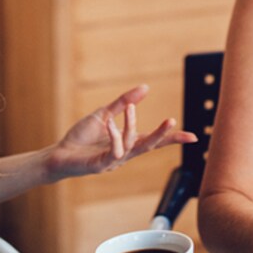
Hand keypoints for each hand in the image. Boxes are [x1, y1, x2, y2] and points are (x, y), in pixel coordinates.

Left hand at [46, 85, 196, 180]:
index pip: (154, 140)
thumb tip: (145, 88)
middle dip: (162, 135)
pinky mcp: (101, 165)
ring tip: (130, 108)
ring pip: (132, 145)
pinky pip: (114, 150)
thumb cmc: (81, 136)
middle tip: (172, 121)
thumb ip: (124, 103)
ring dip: (132, 125)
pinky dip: (115, 136)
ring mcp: (114, 161)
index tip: (194, 137)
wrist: (59, 153)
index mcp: (128, 142)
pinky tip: (110, 124)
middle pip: (149, 145)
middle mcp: (125, 153)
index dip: (173, 138)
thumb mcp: (104, 114)